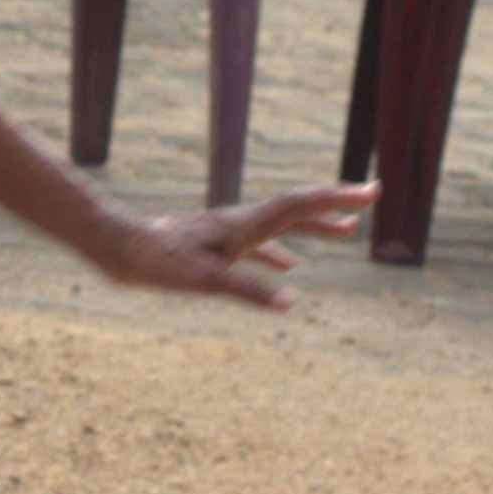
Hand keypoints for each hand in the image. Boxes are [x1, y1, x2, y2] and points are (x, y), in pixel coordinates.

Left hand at [84, 183, 376, 309]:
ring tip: (346, 231)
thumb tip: (291, 303)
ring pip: (281, 224)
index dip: (338, 198)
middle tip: (372, 196)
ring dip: (315, 226)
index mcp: (245, 225)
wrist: (118, 247)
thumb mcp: (205, 281)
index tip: (374, 190)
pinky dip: (281, 250)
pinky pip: (260, 243)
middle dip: (335, 203)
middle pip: (297, 207)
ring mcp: (228, 232)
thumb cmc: (158, 263)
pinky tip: (290, 266)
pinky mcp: (215, 245)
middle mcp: (241, 221)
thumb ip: (248, 289)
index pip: (301, 205)